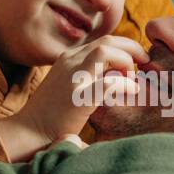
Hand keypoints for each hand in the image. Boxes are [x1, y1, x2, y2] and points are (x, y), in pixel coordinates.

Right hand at [0, 35, 146, 161]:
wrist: (29, 132)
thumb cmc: (51, 115)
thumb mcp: (69, 87)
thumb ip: (89, 77)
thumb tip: (117, 75)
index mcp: (68, 58)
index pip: (103, 42)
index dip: (124, 48)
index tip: (135, 62)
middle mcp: (70, 61)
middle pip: (109, 41)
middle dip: (132, 48)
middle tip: (145, 63)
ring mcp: (74, 76)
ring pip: (107, 51)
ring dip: (127, 61)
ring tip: (133, 77)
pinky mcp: (79, 96)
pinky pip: (110, 81)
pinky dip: (126, 84)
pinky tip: (132, 91)